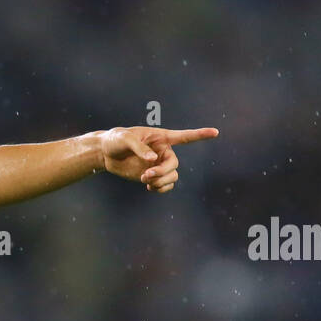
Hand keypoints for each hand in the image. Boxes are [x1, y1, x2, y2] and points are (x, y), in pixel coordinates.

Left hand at [98, 125, 218, 192]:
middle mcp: (163, 151)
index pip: (183, 136)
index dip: (199, 135)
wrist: (105, 154)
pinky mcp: (152, 176)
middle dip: (162, 172)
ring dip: (161, 182)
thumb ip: (139, 148)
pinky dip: (160, 188)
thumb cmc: (115, 140)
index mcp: (160, 137)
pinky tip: (149, 187)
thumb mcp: (125, 139)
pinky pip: (165, 185)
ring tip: (145, 181)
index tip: (215, 132)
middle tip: (146, 176)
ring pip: (172, 176)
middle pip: (174, 164)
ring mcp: (158, 165)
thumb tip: (152, 160)